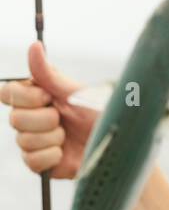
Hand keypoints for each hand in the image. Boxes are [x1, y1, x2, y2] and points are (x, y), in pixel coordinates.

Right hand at [0, 42, 98, 178]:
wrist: (116, 146)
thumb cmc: (99, 114)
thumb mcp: (75, 92)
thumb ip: (50, 74)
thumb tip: (34, 46)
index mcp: (35, 96)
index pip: (7, 92)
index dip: (26, 97)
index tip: (48, 98)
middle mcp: (30, 117)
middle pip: (15, 119)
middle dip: (45, 119)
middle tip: (63, 119)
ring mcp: (33, 141)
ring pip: (24, 140)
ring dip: (52, 138)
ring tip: (67, 136)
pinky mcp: (40, 163)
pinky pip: (32, 161)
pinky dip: (51, 156)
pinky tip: (64, 153)